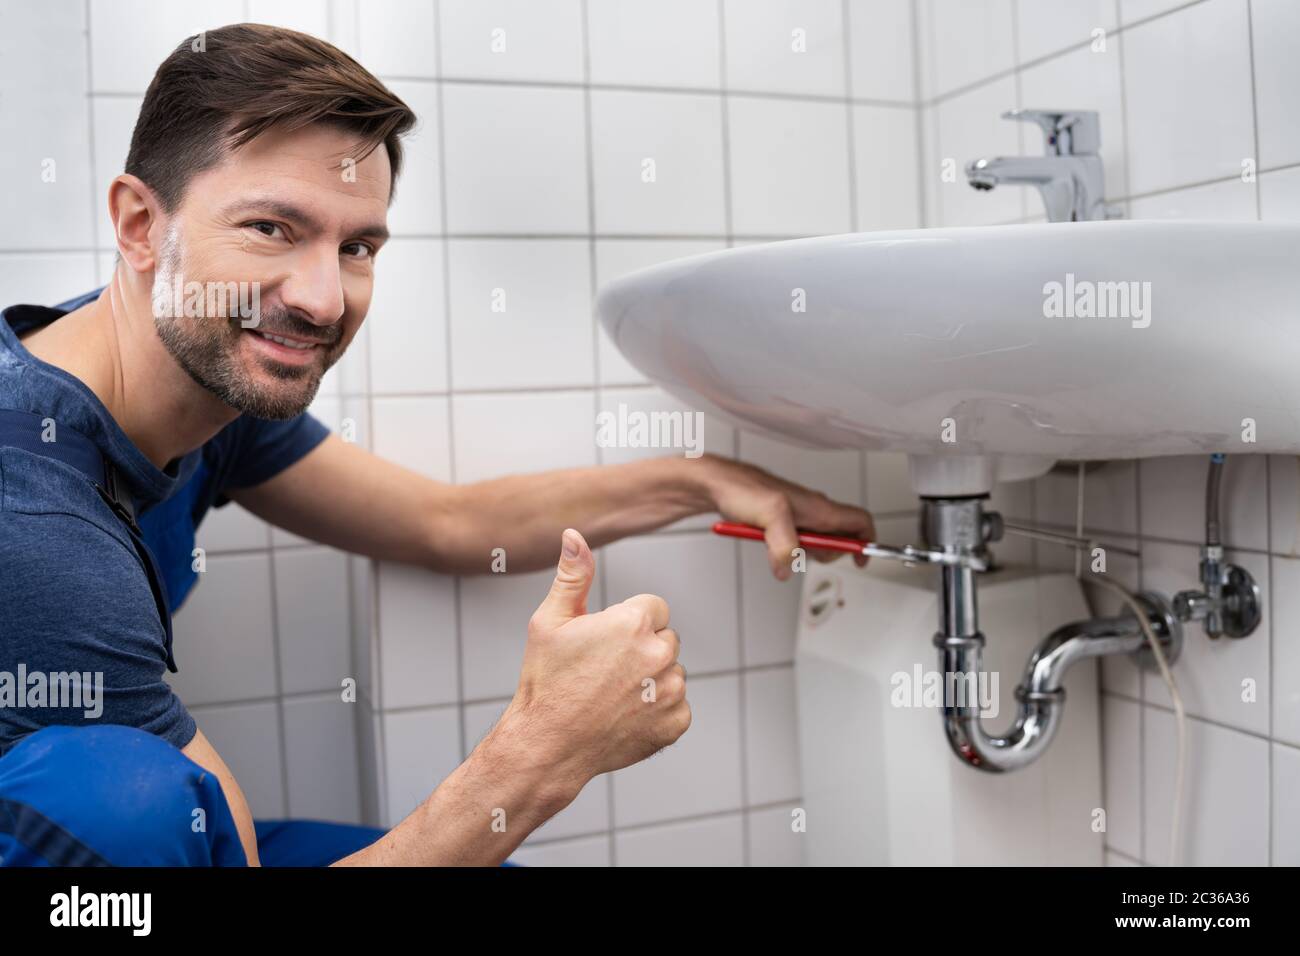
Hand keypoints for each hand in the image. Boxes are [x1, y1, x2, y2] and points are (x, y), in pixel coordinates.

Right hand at [503, 528, 689, 799]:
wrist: (547, 746)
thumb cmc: (545, 682)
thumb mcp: (550, 622)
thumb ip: (573, 575)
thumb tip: (574, 535)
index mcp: (633, 623)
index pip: (654, 608)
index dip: (628, 623)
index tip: (604, 643)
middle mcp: (659, 654)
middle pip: (665, 638)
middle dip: (642, 648)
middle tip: (603, 671)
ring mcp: (670, 692)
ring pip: (672, 672)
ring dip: (651, 679)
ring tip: (611, 695)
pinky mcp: (676, 723)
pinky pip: (677, 705)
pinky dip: (657, 710)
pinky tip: (624, 715)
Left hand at [699, 454, 875, 579]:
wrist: (719, 483)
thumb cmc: (744, 489)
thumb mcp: (769, 516)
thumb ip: (784, 543)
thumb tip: (789, 567)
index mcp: (819, 508)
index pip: (860, 521)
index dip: (866, 542)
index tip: (862, 560)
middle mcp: (812, 510)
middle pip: (840, 538)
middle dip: (829, 554)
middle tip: (808, 557)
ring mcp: (797, 516)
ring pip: (815, 541)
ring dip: (803, 553)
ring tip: (782, 549)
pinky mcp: (780, 522)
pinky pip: (793, 541)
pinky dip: (784, 550)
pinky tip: (768, 546)